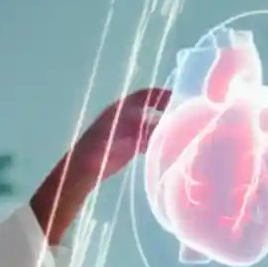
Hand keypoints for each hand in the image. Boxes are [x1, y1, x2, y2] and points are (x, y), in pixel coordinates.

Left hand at [30, 88, 170, 243]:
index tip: (178, 98)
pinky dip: (157, 142)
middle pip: (149, 110)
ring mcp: (125, 133)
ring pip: (149, 126)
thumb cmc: (97, 152)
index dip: (160, 94)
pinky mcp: (126, 148)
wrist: (81, 171)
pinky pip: (146, 140)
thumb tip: (164, 129)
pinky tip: (166, 149)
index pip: (144, 96)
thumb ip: (143, 134)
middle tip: (186, 117)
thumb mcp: (122, 140)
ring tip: (181, 133)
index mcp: (119, 110)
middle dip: (166, 112)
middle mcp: (123, 118)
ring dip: (163, 128)